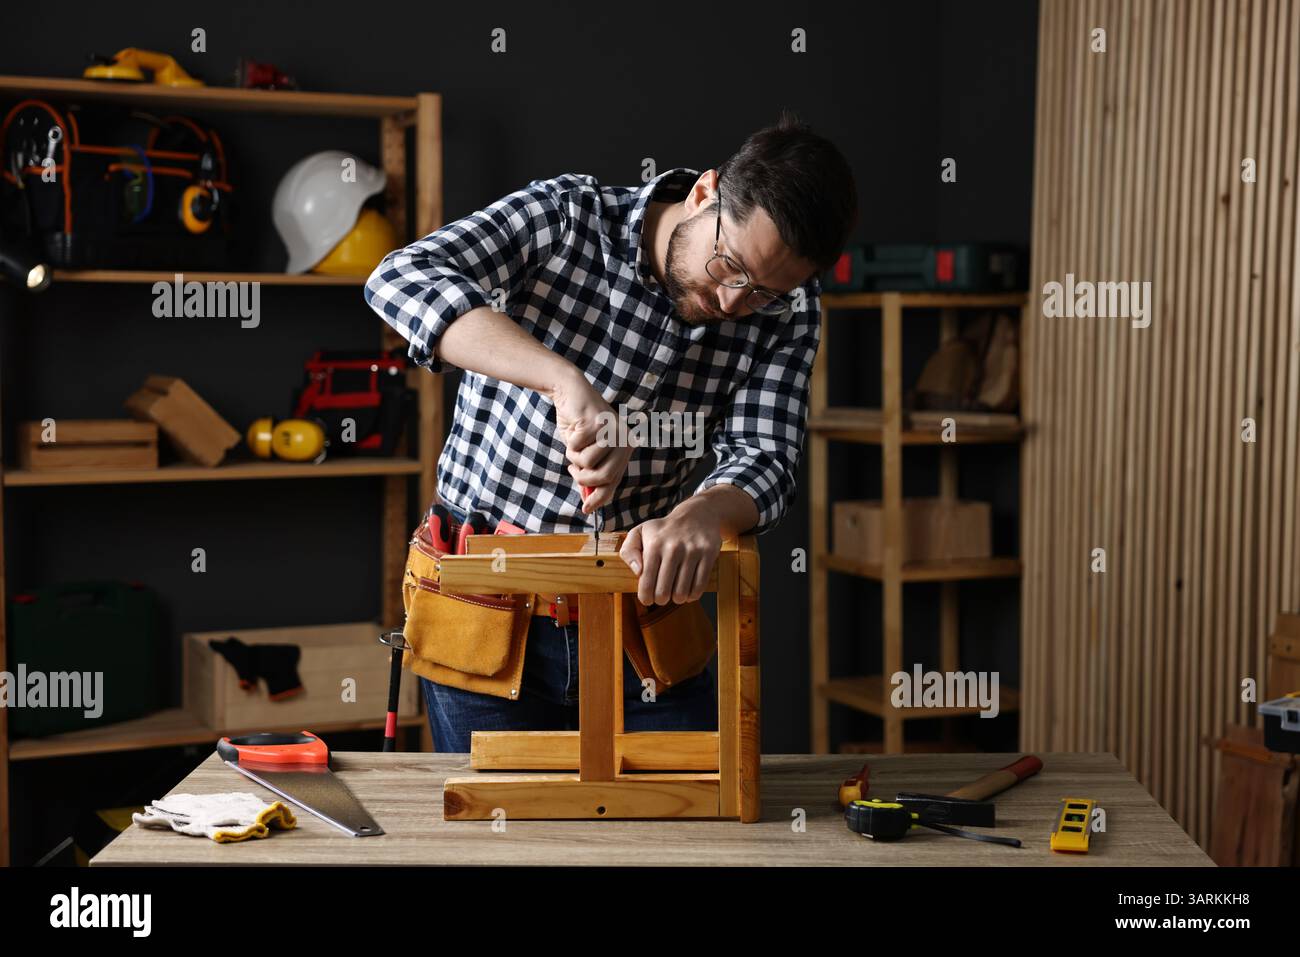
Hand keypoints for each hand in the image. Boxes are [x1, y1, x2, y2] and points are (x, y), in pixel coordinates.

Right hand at [549, 366, 630, 511]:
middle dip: (583, 478)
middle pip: (604, 476)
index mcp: (625, 447)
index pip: (614, 480)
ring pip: (588, 463)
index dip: (600, 497)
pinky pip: (577, 448)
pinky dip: (569, 443)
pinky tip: (573, 430)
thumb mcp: (585, 453)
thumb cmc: (578, 425)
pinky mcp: (597, 423)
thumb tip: (588, 503)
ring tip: (573, 445)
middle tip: (573, 469)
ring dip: (574, 457)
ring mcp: (612, 430)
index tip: (586, 509)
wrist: (571, 392)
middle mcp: (624, 439)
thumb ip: (590, 474)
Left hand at [619, 499, 722, 604]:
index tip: (647, 599)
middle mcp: (673, 548)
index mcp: (654, 545)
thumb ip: (628, 551)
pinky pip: (699, 586)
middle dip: (661, 600)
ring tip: (675, 594)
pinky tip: (688, 592)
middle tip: (662, 597)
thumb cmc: (664, 530)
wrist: (696, 514)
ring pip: (682, 592)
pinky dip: (692, 595)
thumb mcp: (639, 532)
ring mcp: (692, 551)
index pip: (646, 582)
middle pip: (664, 591)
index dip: (646, 597)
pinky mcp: (709, 554)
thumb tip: (637, 572)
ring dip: (677, 599)